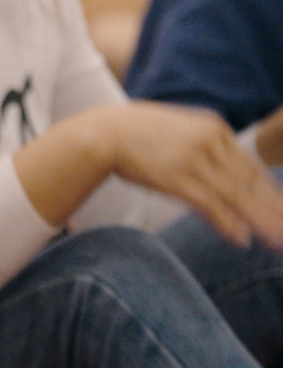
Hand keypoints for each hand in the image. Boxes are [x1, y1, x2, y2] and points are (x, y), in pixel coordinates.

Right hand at [95, 102, 282, 248]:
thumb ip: (204, 146)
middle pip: (250, 181)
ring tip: (277, 240)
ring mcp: (193, 158)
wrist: (103, 132)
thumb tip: (221, 172)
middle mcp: (210, 140)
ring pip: (236, 194)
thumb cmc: (136, 133)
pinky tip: (240, 239)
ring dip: (259, 221)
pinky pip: (210, 204)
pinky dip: (227, 223)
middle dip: (273, 210)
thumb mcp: (179, 131)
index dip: (270, 193)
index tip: (281, 211)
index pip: (250, 166)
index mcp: (214, 127)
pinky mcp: (176, 176)